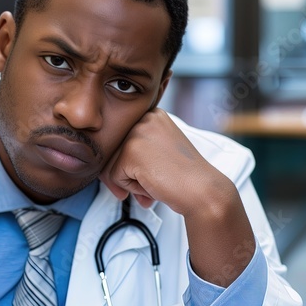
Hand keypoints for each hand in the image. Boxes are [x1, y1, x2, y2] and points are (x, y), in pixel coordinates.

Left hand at [100, 108, 255, 286]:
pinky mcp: (130, 152)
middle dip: (128, 174)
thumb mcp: (158, 153)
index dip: (131, 162)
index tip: (154, 170)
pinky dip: (132, 188)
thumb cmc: (185, 176)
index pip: (123, 140)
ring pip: (112, 165)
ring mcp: (136, 134)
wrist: (203, 190)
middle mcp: (144, 119)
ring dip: (131, 182)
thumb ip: (134, 152)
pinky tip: (154, 184)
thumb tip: (103, 168)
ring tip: (157, 181)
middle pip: (114, 152)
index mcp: (153, 115)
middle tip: (153, 182)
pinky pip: (115, 177)